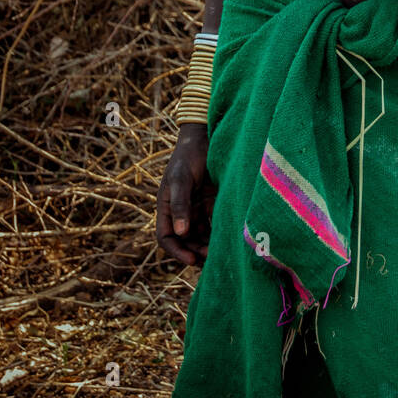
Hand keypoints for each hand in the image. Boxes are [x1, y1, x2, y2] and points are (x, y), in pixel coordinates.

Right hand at [156, 123, 216, 265]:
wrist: (206, 136)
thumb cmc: (188, 156)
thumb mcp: (181, 179)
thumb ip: (180, 205)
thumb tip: (181, 232)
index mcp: (167, 207)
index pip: (166, 237)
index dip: (177, 251)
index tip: (191, 260)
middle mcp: (181, 211)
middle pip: (185, 240)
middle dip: (195, 251)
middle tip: (211, 259)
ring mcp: (197, 207)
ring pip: (201, 235)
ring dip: (208, 246)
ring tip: (221, 253)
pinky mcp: (213, 202)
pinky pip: (215, 223)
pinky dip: (219, 233)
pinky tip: (230, 238)